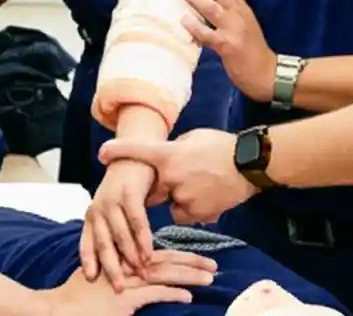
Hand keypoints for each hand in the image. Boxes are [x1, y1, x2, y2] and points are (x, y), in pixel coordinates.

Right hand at [45, 250, 216, 315]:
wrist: (56, 310)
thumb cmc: (76, 300)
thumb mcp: (101, 281)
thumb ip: (121, 278)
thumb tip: (137, 278)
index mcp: (122, 259)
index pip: (157, 253)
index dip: (180, 254)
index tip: (199, 257)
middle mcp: (126, 266)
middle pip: (166, 259)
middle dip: (192, 261)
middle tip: (214, 264)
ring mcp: (126, 281)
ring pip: (165, 273)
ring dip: (190, 275)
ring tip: (210, 277)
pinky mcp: (124, 298)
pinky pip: (154, 293)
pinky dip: (173, 293)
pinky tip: (188, 297)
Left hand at [80, 160, 168, 289]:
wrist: (136, 152)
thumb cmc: (128, 185)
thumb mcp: (115, 208)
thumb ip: (115, 230)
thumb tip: (121, 258)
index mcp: (92, 213)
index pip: (87, 242)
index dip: (89, 261)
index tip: (92, 279)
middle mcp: (98, 207)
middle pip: (103, 243)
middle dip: (111, 267)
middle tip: (119, 287)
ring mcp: (113, 199)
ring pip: (120, 235)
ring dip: (131, 256)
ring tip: (140, 272)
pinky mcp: (129, 192)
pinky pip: (136, 221)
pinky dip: (143, 239)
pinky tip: (149, 252)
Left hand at [99, 130, 258, 224]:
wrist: (251, 165)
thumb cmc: (223, 146)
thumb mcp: (194, 138)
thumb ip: (174, 149)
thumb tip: (166, 157)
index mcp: (169, 155)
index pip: (138, 151)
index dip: (118, 151)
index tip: (101, 153)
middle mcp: (171, 177)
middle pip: (152, 188)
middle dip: (159, 185)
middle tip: (184, 174)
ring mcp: (182, 197)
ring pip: (170, 203)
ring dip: (180, 197)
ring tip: (204, 184)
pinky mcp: (196, 214)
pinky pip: (184, 214)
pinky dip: (193, 209)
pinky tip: (209, 196)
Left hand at [170, 0, 274, 101]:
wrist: (269, 74)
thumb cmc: (253, 52)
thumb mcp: (244, 25)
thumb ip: (229, 13)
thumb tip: (206, 2)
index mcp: (242, 8)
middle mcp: (238, 14)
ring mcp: (234, 29)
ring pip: (210, 6)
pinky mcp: (228, 47)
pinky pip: (208, 34)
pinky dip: (195, 26)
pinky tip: (183, 20)